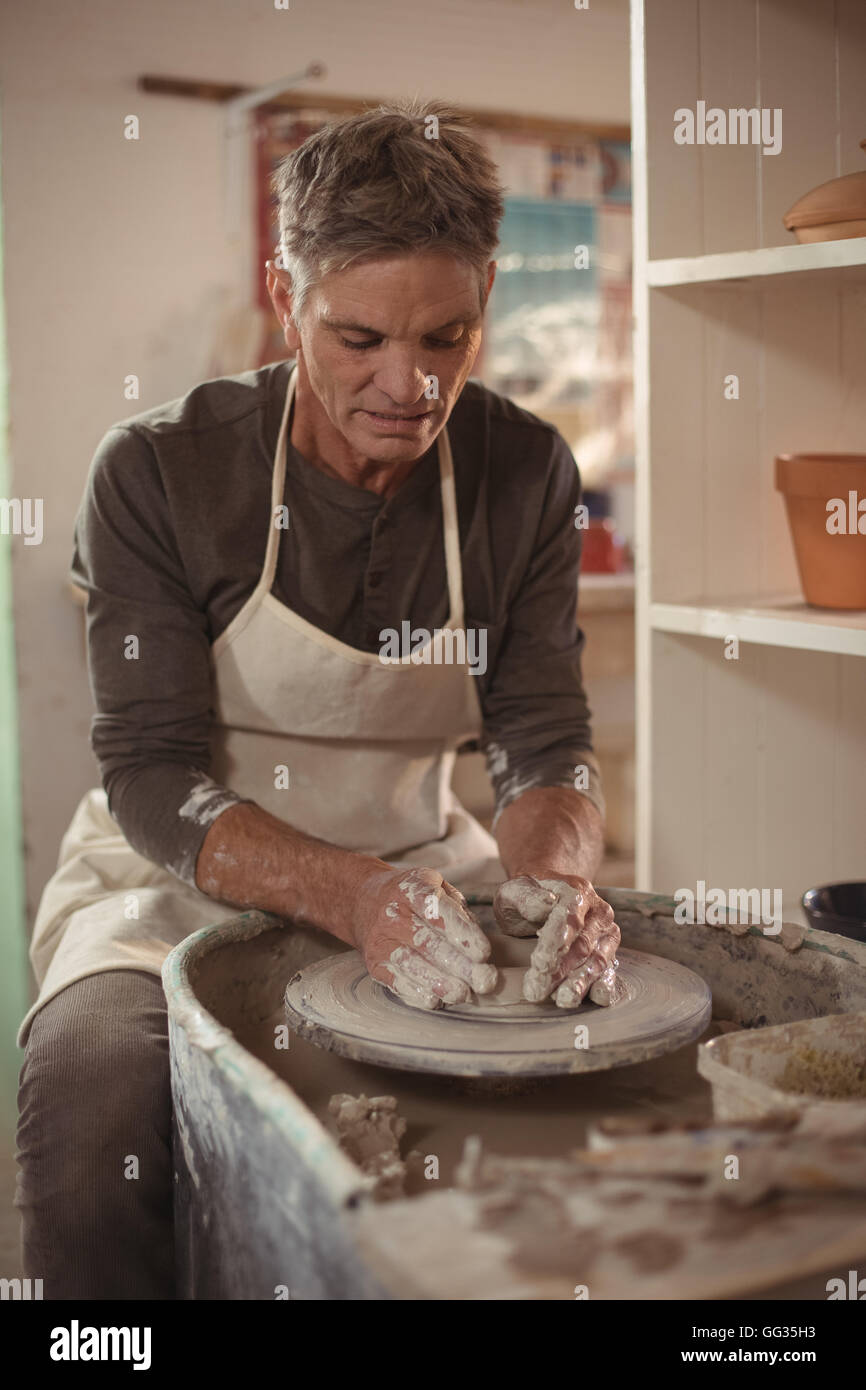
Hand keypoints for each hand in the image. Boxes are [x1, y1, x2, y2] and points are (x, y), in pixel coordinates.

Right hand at [355, 866, 498, 1010]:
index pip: (438, 912)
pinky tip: (437, 999)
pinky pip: (396, 981)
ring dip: (440, 983)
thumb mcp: (437, 887)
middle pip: (427, 943)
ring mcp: (381, 941)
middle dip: (459, 965)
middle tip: (485, 980)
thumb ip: (458, 911)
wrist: (366, 902)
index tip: (484, 953)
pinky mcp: (375, 964)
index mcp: (412, 890)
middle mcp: (393, 914)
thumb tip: (478, 942)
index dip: (461, 933)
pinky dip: (417, 993)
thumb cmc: (415, 898)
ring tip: (464, 994)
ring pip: (411, 965)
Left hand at [493, 873, 621, 1007]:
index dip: (554, 943)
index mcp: (576, 891)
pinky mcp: (608, 951)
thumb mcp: (516, 891)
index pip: (568, 919)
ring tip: (563, 999)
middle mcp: (598, 911)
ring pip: (597, 960)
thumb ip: (528, 897)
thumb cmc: (527, 898)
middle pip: (582, 944)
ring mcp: (606, 932)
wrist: (546, 897)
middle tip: (538, 990)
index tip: (538, 964)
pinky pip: (609, 969)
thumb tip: (547, 902)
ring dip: (581, 982)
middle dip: (561, 970)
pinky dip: (604, 984)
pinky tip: (597, 997)